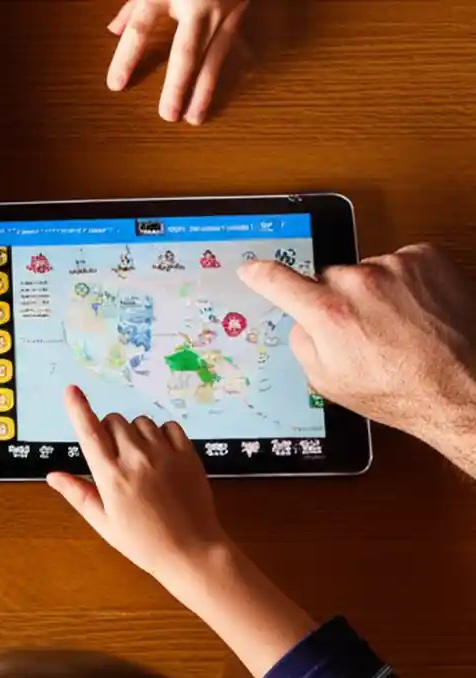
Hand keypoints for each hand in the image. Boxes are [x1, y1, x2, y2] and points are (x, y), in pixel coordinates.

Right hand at [46, 386, 228, 583]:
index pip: (89, 432)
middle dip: (108, 430)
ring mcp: (164, 454)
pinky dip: (161, 434)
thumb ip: (78, 494)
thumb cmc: (144, 542)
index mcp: (111, 476)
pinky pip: (169, 426)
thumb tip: (53, 476)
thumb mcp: (105, 523)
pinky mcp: (187, 454)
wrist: (192, 551)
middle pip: (113, 421)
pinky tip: (161, 454)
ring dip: (134, 432)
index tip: (71, 390)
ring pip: (140, 421)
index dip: (77, 408)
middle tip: (114, 454)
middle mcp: (136, 458)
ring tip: (140, 458)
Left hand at [107, 0, 250, 124]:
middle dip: (177, 85)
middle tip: (168, 115)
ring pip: (214, 56)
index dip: (126, 57)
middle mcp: (196, 3)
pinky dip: (223, 74)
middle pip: (185, 51)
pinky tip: (217, 96)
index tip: (116, 85)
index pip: (140, 28)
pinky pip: (230, 50)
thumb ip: (133, 3)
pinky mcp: (239, 12)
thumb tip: (113, 31)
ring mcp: (222, 8)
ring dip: (204, 90)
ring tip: (194, 118)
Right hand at [238, 246, 475, 458]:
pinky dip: (405, 283)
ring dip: (376, 292)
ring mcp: (394, 266)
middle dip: (339, 301)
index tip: (251, 269)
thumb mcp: (329, 383)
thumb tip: (300, 321)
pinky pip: (400, 263)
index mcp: (328, 314)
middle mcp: (358, 283)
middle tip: (363, 332)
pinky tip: (417, 311)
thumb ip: (302, 344)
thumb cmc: (401, 391)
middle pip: (330, 280)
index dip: (260, 275)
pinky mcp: (426, 257)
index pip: (278, 281)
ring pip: (367, 272)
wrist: (464, 388)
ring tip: (399, 326)